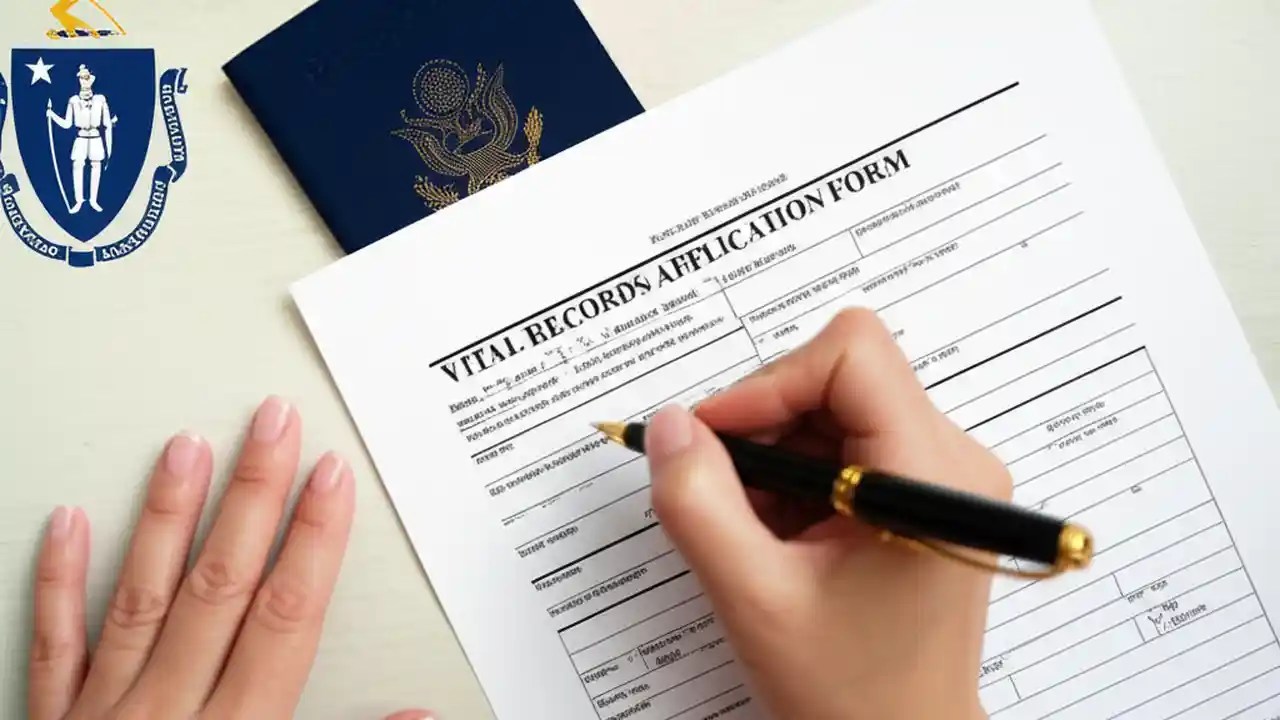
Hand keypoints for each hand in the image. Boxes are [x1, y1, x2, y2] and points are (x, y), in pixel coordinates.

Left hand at [28, 396, 434, 719]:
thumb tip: (420, 717)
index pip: (285, 618)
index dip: (315, 541)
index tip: (331, 479)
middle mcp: (167, 716)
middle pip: (221, 586)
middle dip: (254, 497)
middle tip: (271, 424)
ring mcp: (104, 716)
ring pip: (141, 597)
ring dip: (168, 518)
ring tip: (186, 448)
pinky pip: (53, 646)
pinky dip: (57, 582)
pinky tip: (64, 521)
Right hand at [645, 309, 1010, 719]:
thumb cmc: (854, 694)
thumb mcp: (755, 599)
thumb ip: (700, 504)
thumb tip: (671, 425)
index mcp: (931, 476)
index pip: (852, 353)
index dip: (770, 382)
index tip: (717, 437)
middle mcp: (952, 461)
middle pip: (839, 376)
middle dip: (765, 425)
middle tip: (725, 493)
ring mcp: (940, 476)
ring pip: (835, 408)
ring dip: (775, 456)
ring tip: (756, 530)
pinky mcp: (921, 492)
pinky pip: (845, 444)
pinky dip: (795, 477)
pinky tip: (780, 536)